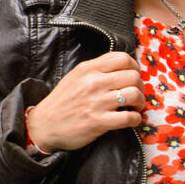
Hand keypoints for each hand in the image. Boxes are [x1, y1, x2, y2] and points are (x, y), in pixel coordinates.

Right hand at [25, 52, 143, 151]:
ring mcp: (97, 102)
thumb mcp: (76, 76)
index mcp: (89, 69)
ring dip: (140, 102)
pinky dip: (135, 119)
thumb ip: (97, 69)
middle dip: (140, 85)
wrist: (44, 125)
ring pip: (134, 94)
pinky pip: (129, 117)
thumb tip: (123, 65)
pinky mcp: (99, 122)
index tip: (133, 76)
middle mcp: (94, 83)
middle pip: (133, 76)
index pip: (123, 58)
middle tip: (136, 94)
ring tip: (135, 107)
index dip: (134, 67)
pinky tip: (131, 120)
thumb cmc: (63, 101)